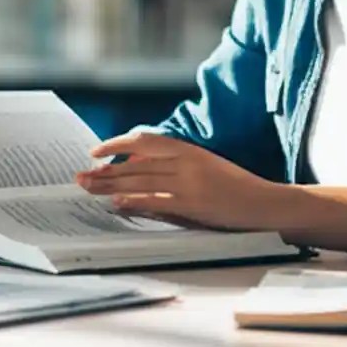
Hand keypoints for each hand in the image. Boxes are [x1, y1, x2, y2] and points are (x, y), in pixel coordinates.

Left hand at [75, 132, 282, 231]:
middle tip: (80, 176)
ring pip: (140, 181)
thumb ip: (171, 166)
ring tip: (88, 188)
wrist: (267, 204)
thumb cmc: (235, 187)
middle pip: (135, 164)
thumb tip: (134, 170)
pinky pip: (157, 200)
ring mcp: (189, 183)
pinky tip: (117, 202)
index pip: (143, 141)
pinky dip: (135, 201)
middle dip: (104, 170)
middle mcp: (186, 162)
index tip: (95, 152)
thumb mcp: (204, 166)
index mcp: (188, 150)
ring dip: (111, 185)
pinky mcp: (194, 204)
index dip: (115, 145)